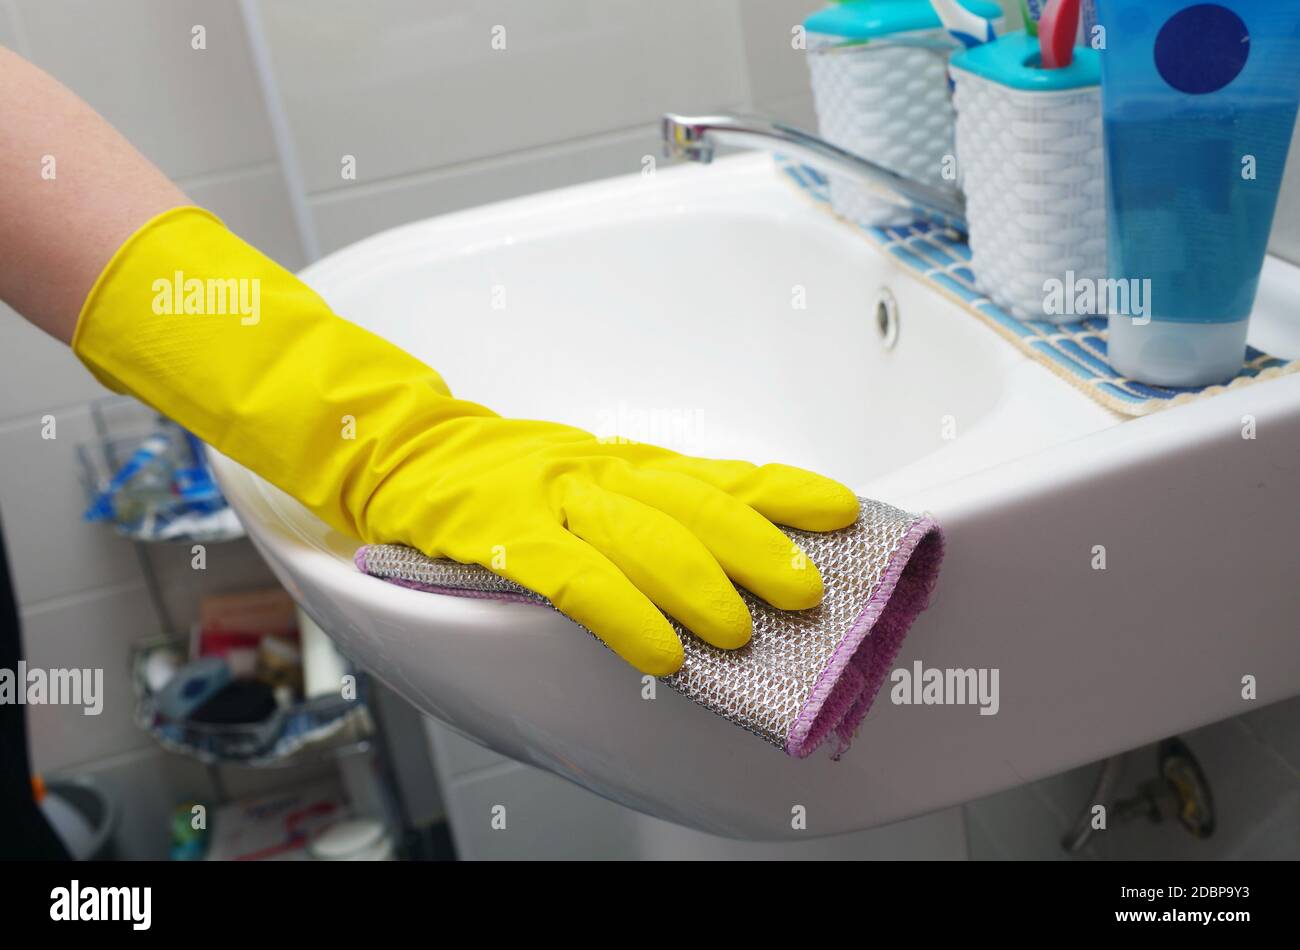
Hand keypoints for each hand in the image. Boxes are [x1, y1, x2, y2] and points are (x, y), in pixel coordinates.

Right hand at [362, 416, 859, 673]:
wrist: (404, 450)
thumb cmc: (505, 474)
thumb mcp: (587, 477)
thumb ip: (648, 506)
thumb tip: (734, 547)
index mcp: (625, 463)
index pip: (718, 473)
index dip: (783, 490)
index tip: (842, 510)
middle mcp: (601, 474)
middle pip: (692, 503)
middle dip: (755, 545)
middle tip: (805, 589)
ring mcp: (552, 500)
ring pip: (639, 535)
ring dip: (696, 585)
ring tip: (738, 632)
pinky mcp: (503, 534)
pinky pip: (571, 577)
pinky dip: (620, 614)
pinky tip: (657, 653)